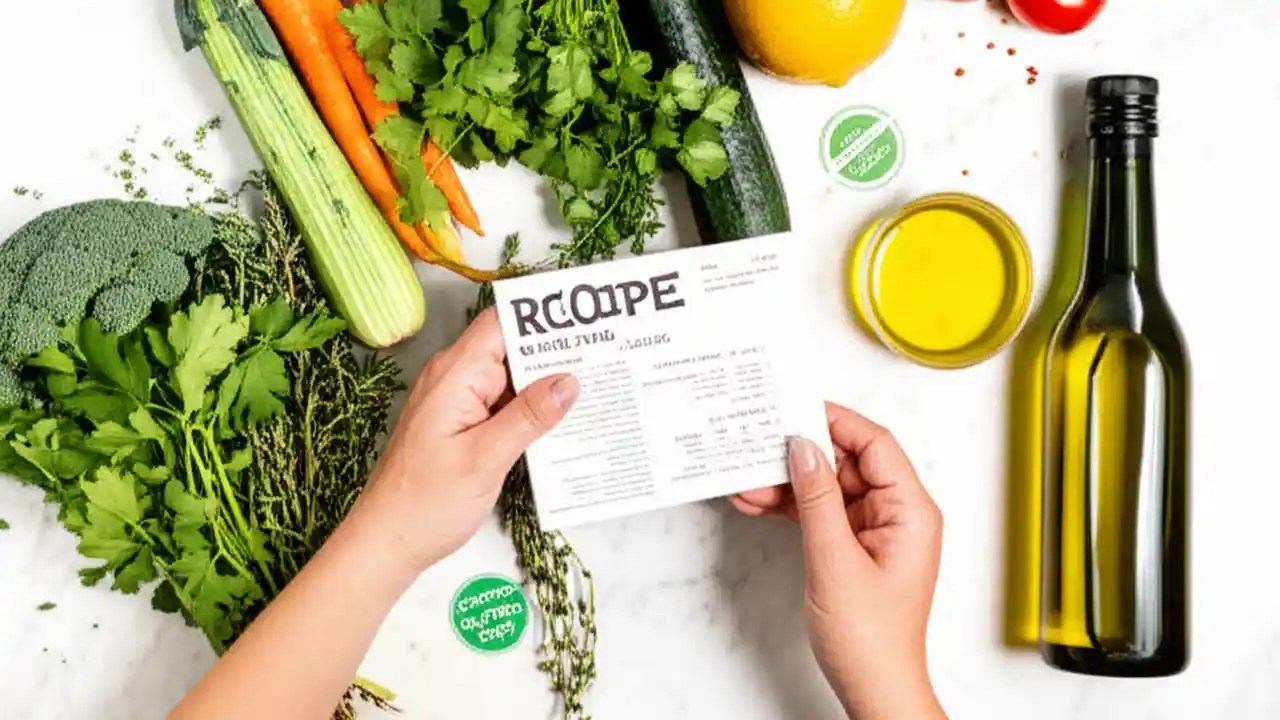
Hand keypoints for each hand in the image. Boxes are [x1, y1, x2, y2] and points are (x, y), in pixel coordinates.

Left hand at [353, 309, 578, 573]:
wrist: (386, 542)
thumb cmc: (424, 505)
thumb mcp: (485, 459)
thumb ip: (529, 417)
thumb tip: (568, 381)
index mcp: (454, 376)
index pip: (502, 324)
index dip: (543, 317)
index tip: (585, 322)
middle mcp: (453, 379)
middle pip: (511, 348)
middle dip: (554, 353)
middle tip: (603, 359)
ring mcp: (457, 402)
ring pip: (511, 378)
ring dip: (545, 385)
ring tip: (594, 389)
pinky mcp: (462, 424)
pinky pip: (502, 404)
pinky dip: (529, 410)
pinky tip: (561, 422)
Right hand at [730, 403, 945, 719]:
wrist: (873, 687)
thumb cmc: (871, 639)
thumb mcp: (836, 562)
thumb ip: (817, 499)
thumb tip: (804, 447)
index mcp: (911, 511)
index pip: (875, 444)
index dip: (835, 421)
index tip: (795, 407)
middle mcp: (897, 514)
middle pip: (846, 461)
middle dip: (799, 454)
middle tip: (759, 442)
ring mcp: (874, 530)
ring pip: (826, 486)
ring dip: (786, 482)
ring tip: (746, 479)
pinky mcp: (852, 546)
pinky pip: (819, 511)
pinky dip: (789, 506)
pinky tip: (757, 501)